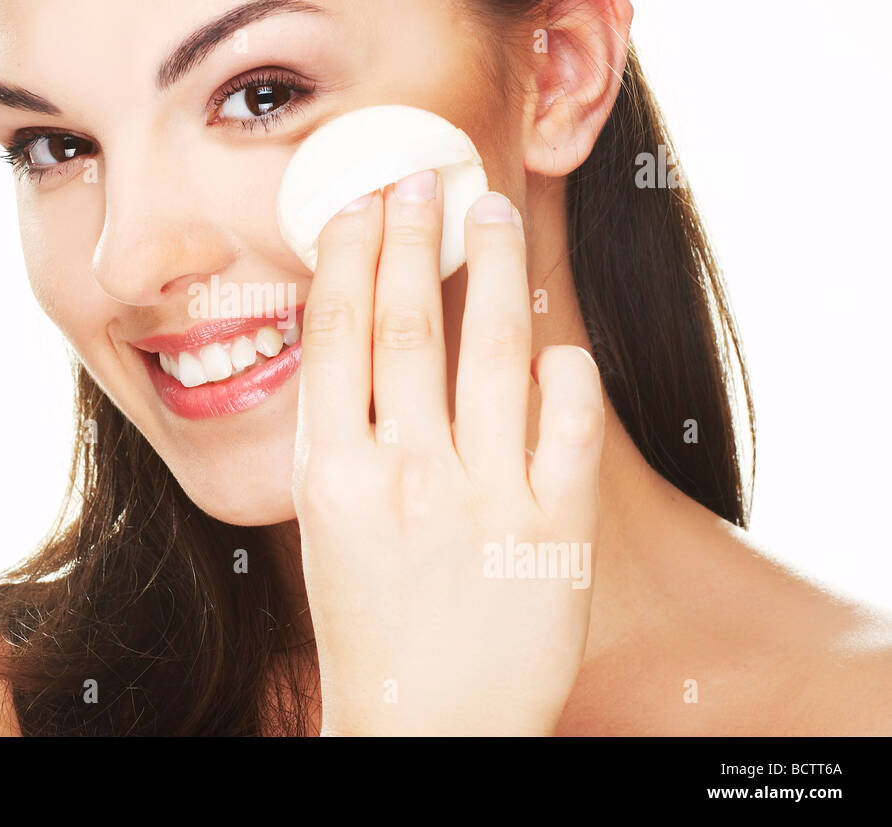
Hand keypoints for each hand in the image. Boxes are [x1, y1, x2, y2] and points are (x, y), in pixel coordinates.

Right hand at [291, 168, 604, 735]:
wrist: (427, 725)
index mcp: (333, 473)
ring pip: (494, 351)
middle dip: (415, 232)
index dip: (354, 251)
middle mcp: (405, 476)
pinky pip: (570, 425)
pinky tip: (557, 348)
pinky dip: (567, 374)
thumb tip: (370, 333)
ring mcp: (484, 502)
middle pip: (410, 320)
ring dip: (494, 265)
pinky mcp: (554, 533)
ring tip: (493, 209)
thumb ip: (344, 432)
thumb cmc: (368, 618)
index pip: (340, 331)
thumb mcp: (328, 523)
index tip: (364, 198)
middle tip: (423, 173)